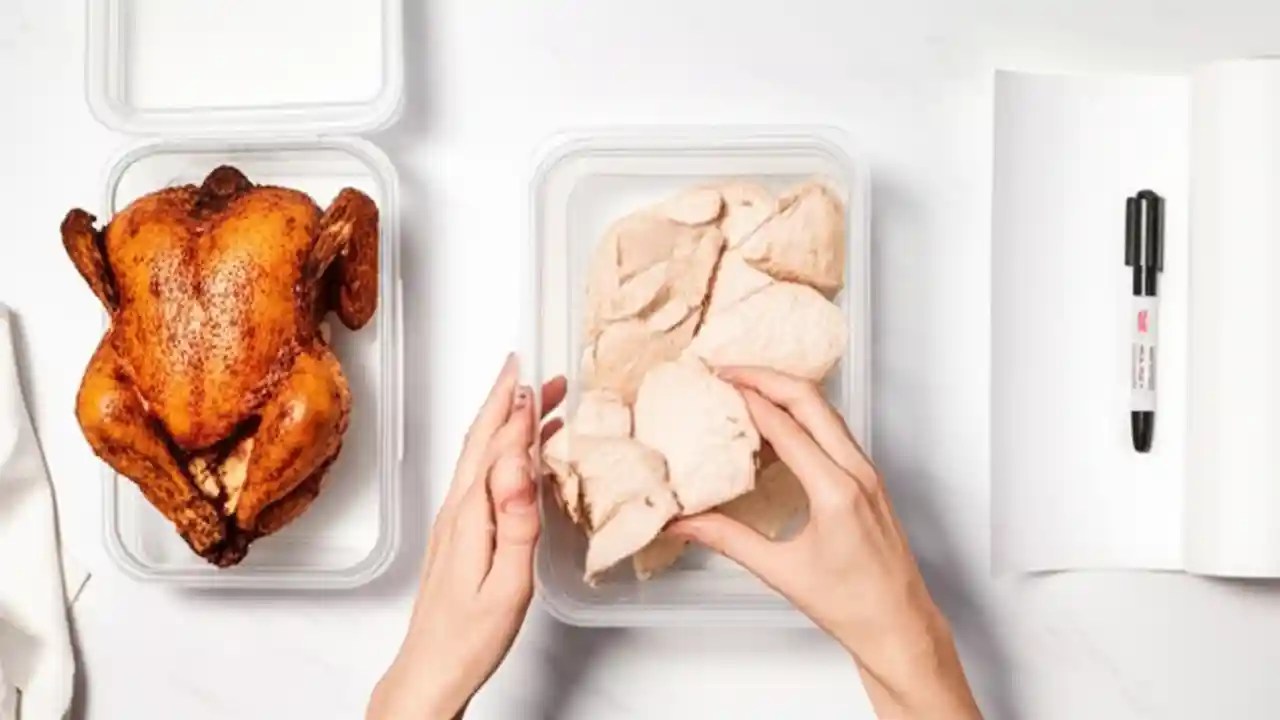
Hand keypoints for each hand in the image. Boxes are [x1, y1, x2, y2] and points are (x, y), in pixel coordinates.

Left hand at [368, 355, 566, 719]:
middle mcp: (456, 511)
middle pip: (480, 441)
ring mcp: (455, 522)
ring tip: (535, 398)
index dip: (517, 412)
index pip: (496, 449)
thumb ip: (516, 524)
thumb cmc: (469, 638)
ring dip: (504, 421)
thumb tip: (520, 467)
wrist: (429, 672)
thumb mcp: (506, 585)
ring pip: (479, 455)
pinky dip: (501, 452)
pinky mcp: (459, 535)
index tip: (535, 378)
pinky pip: (481, 476)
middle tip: (529, 368)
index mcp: (469, 516)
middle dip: (506, 400)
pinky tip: (520, 457)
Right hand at [670, 367, 980, 719]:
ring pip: (826, 411)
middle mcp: (856, 473)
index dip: (748, 398)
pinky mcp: (868, 480)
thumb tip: (685, 523)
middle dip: (767, 377)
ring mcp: (867, 474)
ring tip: (748, 387)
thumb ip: (727, 540)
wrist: (900, 626)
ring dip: (787, 392)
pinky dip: (804, 416)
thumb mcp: (781, 572)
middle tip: (728, 370)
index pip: (785, 426)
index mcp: (835, 492)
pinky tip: (779, 425)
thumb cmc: (853, 607)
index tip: (717, 382)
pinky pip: (835, 431)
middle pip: (811, 400)